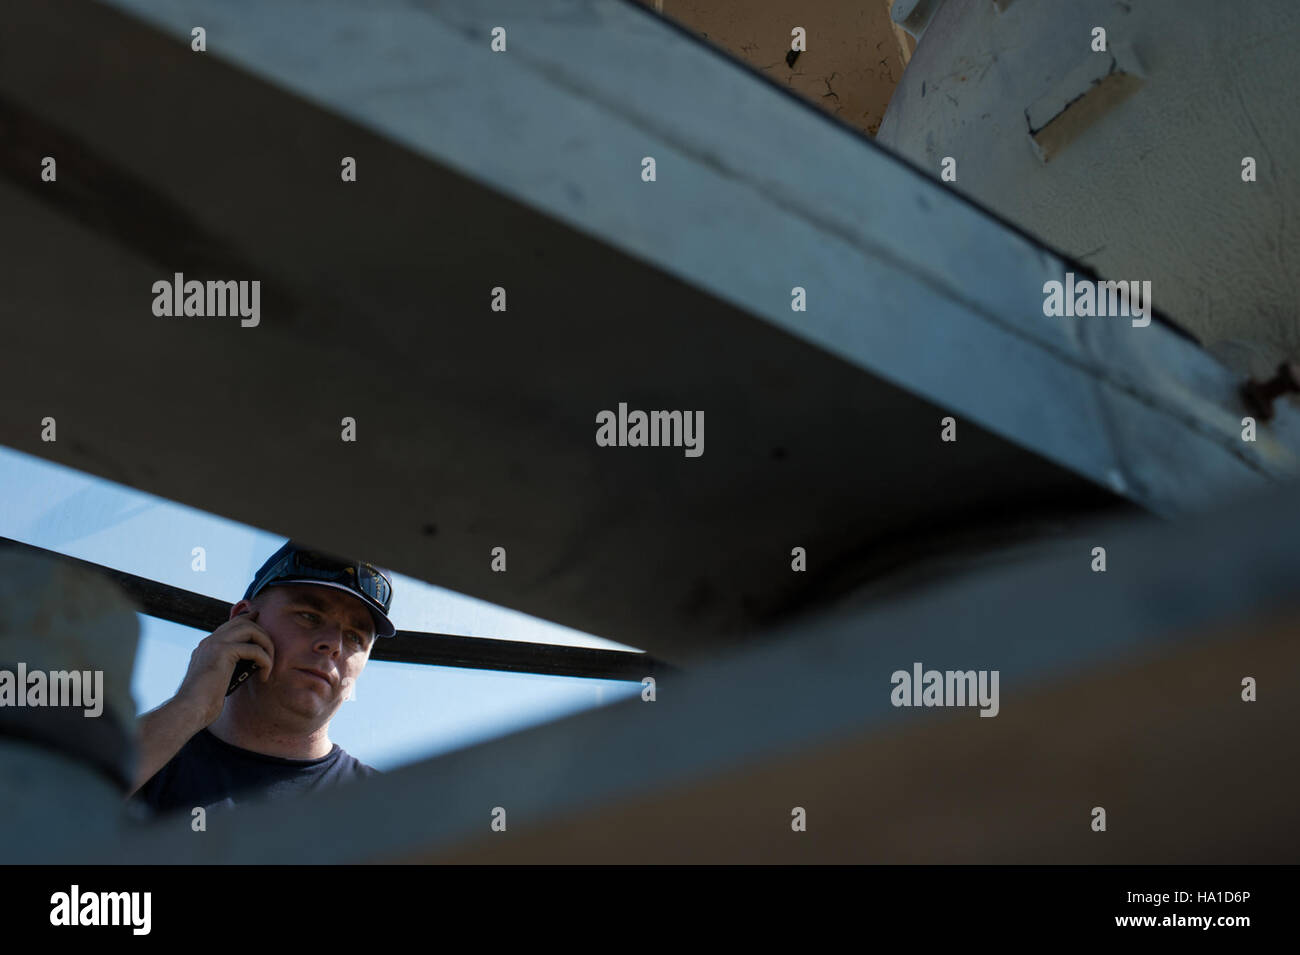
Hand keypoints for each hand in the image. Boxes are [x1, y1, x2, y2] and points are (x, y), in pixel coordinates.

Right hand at [176, 609, 274, 726]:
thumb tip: (250, 664)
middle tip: (271, 654)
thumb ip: (229, 666)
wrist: (189, 710)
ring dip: (266, 645)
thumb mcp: (219, 679)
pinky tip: (264, 676)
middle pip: (244, 621)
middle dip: (263, 634)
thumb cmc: (204, 702)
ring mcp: (215, 644)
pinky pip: (254, 649)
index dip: (250, 622)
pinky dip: (265, 661)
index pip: (232, 624)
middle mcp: (210, 641)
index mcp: (207, 646)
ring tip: (269, 664)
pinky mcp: (222, 651)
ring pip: (250, 629)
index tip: (265, 630)